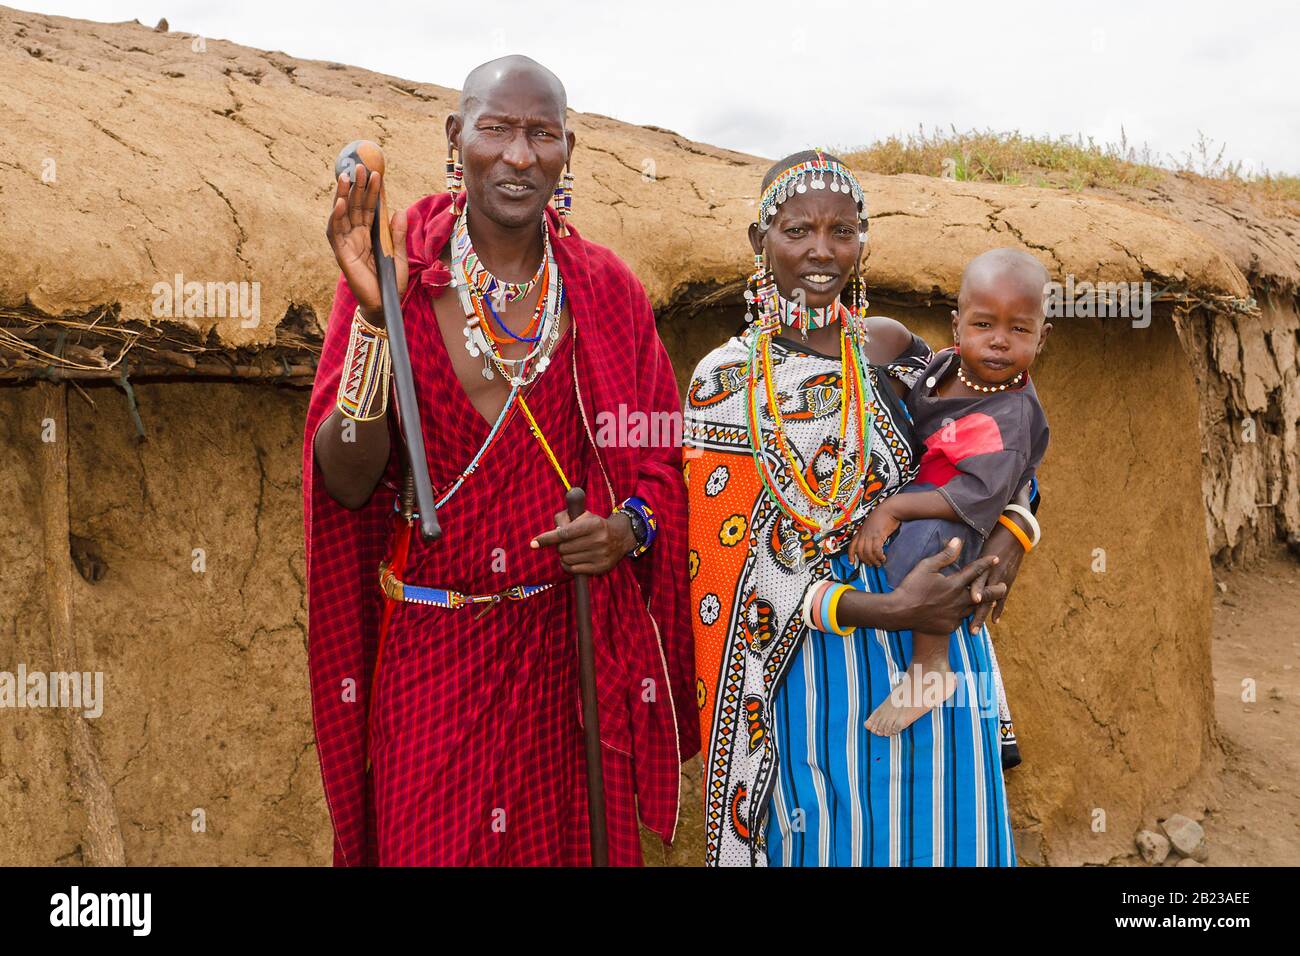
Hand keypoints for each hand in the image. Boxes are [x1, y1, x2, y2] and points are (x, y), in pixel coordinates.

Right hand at [325, 164, 408, 323]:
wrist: (385, 304)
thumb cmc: (392, 283)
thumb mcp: (398, 255)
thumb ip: (398, 235)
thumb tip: (399, 211)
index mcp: (371, 234)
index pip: (370, 207)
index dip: (372, 191)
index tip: (376, 173)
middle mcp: (357, 235)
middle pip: (356, 206)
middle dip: (358, 186)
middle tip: (360, 166)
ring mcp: (348, 243)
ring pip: (343, 214)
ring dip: (345, 195)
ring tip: (348, 177)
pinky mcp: (341, 253)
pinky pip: (336, 232)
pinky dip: (337, 217)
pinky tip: (340, 202)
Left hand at [530, 510, 635, 575]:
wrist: (620, 537)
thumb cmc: (595, 525)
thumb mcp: (583, 516)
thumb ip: (565, 518)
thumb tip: (549, 531)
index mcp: (593, 524)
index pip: (564, 533)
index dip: (547, 538)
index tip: (533, 543)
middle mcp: (598, 540)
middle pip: (563, 548)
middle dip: (559, 546)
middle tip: (564, 543)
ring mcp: (600, 555)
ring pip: (567, 559)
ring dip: (564, 556)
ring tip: (571, 550)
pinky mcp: (601, 567)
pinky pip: (573, 570)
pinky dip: (568, 565)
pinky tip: (572, 559)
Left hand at [851, 506, 898, 566]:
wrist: (890, 509)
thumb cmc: (884, 515)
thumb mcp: (872, 525)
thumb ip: (870, 534)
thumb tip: (873, 544)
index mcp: (861, 531)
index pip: (852, 545)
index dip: (850, 555)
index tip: (852, 562)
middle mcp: (864, 533)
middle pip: (860, 551)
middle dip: (865, 561)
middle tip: (871, 565)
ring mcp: (870, 534)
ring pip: (867, 552)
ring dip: (873, 560)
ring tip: (879, 563)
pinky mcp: (878, 535)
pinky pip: (876, 550)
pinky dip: (879, 556)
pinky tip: (883, 558)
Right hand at [890, 538, 1006, 633]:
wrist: (899, 612)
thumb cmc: (911, 586)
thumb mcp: (926, 566)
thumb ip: (945, 555)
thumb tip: (958, 541)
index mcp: (954, 584)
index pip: (975, 571)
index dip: (986, 563)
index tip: (995, 559)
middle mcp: (958, 601)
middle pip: (984, 595)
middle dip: (996, 590)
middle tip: (1004, 586)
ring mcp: (955, 616)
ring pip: (974, 609)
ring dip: (982, 604)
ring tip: (989, 601)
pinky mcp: (949, 627)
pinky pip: (961, 620)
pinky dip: (964, 615)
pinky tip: (964, 613)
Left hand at [968, 522, 1025, 629]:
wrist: (1013, 534)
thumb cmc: (991, 537)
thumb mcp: (977, 544)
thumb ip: (959, 549)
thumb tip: (946, 548)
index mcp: (983, 566)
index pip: (978, 580)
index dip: (975, 590)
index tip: (971, 601)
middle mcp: (992, 575)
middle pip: (983, 598)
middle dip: (976, 613)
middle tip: (968, 629)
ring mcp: (1001, 580)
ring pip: (990, 602)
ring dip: (982, 616)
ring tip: (974, 630)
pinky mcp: (1007, 582)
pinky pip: (1003, 599)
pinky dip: (998, 609)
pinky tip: (995, 621)